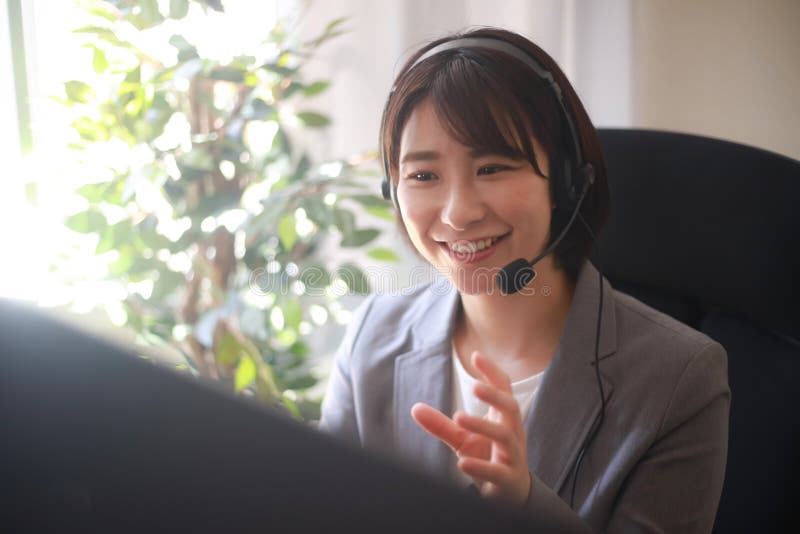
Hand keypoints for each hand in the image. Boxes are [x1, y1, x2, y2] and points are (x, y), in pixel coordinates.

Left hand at [411, 351, 531, 507]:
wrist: (509, 492)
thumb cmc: (487, 456)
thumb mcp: (462, 438)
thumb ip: (441, 424)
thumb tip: (415, 408)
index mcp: (504, 417)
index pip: (504, 388)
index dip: (492, 372)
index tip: (476, 356)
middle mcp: (513, 431)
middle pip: (511, 406)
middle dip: (494, 395)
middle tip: (474, 386)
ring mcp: (514, 455)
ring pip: (504, 435)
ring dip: (482, 425)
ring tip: (458, 417)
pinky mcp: (508, 478)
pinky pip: (497, 471)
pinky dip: (480, 467)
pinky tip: (461, 462)